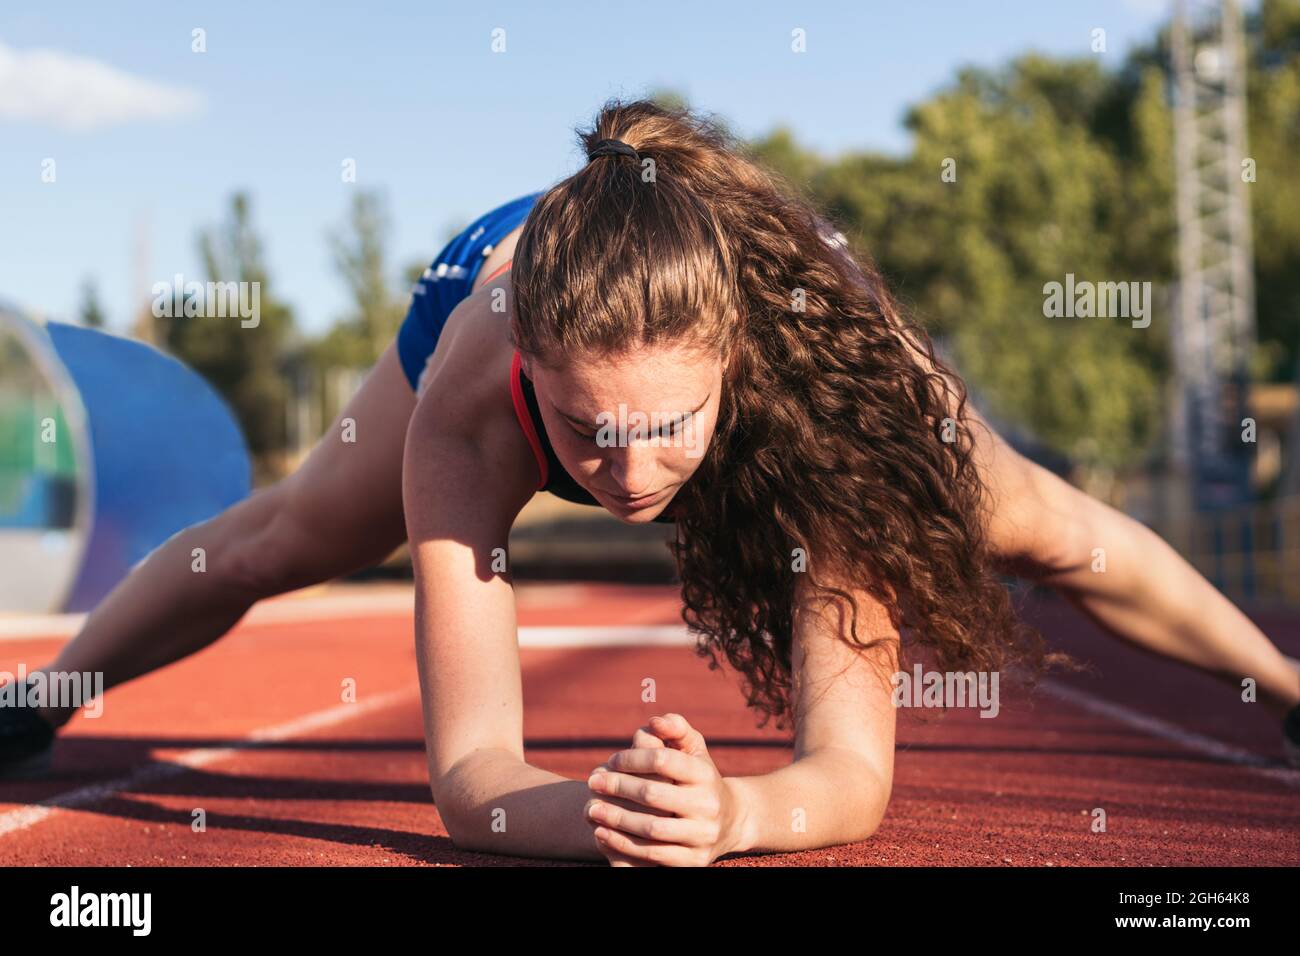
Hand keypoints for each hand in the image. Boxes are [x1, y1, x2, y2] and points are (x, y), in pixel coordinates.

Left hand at [585, 713, 745, 866]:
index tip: (611, 760)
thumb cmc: (699, 777)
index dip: (631, 758)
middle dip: (618, 786)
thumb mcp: (693, 749)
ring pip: (651, 827)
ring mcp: (702, 835)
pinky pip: (654, 855)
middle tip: (592, 782)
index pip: (662, 760)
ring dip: (616, 818)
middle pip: (653, 793)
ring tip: (592, 809)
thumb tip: (654, 722)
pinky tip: (602, 833)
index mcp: (705, 773)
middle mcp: (708, 804)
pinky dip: (624, 844)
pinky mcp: (694, 861)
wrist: (729, 822)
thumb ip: (676, 728)